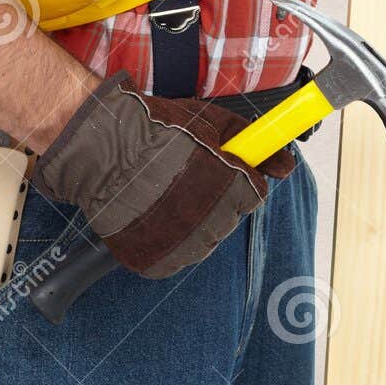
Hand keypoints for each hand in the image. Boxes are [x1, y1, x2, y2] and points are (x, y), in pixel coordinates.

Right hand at [32, 73, 294, 278]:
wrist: (98, 148)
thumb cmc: (155, 129)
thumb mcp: (210, 122)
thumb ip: (253, 144)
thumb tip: (287, 166)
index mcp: (230, 185)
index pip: (252, 195)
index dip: (234, 177)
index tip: (214, 167)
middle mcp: (211, 220)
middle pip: (229, 218)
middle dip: (214, 199)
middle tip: (182, 178)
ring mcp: (182, 245)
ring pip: (204, 240)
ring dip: (192, 223)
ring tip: (162, 196)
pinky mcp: (156, 262)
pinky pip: (175, 259)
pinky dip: (167, 243)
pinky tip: (150, 216)